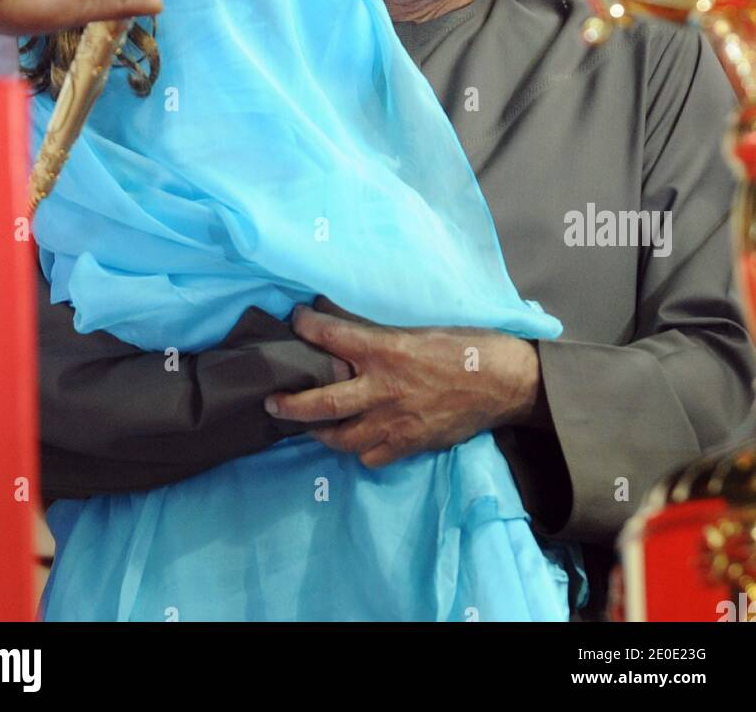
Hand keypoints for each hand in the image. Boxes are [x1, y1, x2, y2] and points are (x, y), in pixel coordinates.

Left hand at [265, 301, 543, 467]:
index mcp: (388, 350)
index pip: (333, 336)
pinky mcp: (411, 444)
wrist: (506, 382)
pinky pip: (372, 456)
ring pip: (343, 438)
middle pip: (324, 402)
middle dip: (292, 404)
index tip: (295, 320)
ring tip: (309, 426)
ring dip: (322, 432)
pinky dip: (359, 450)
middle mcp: (385, 388)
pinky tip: (357, 440)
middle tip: (270, 403)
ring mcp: (397, 421)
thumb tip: (345, 324)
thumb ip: (381, 333)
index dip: (308, 326)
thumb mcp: (420, 329)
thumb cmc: (467, 346)